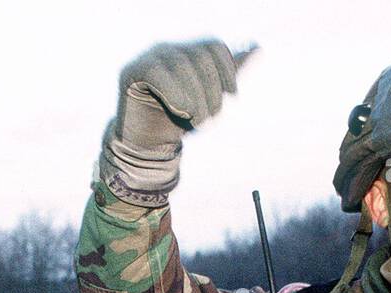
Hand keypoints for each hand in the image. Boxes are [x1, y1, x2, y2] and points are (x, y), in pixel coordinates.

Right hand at [100, 40, 253, 205]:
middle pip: (200, 57)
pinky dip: (174, 93)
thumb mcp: (208, 98)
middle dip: (212, 90)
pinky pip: (158, 73)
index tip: (233, 95)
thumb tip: (257, 47)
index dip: (227, 69)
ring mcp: (149, 58)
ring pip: (181, 64)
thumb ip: (227, 75)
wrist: (146, 146)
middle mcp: (168, 50)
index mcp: (187, 52)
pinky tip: (181, 111)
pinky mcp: (132, 72)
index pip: (213, 47)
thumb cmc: (176, 122)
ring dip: (195, 97)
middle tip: (212, 118)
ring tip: (198, 121)